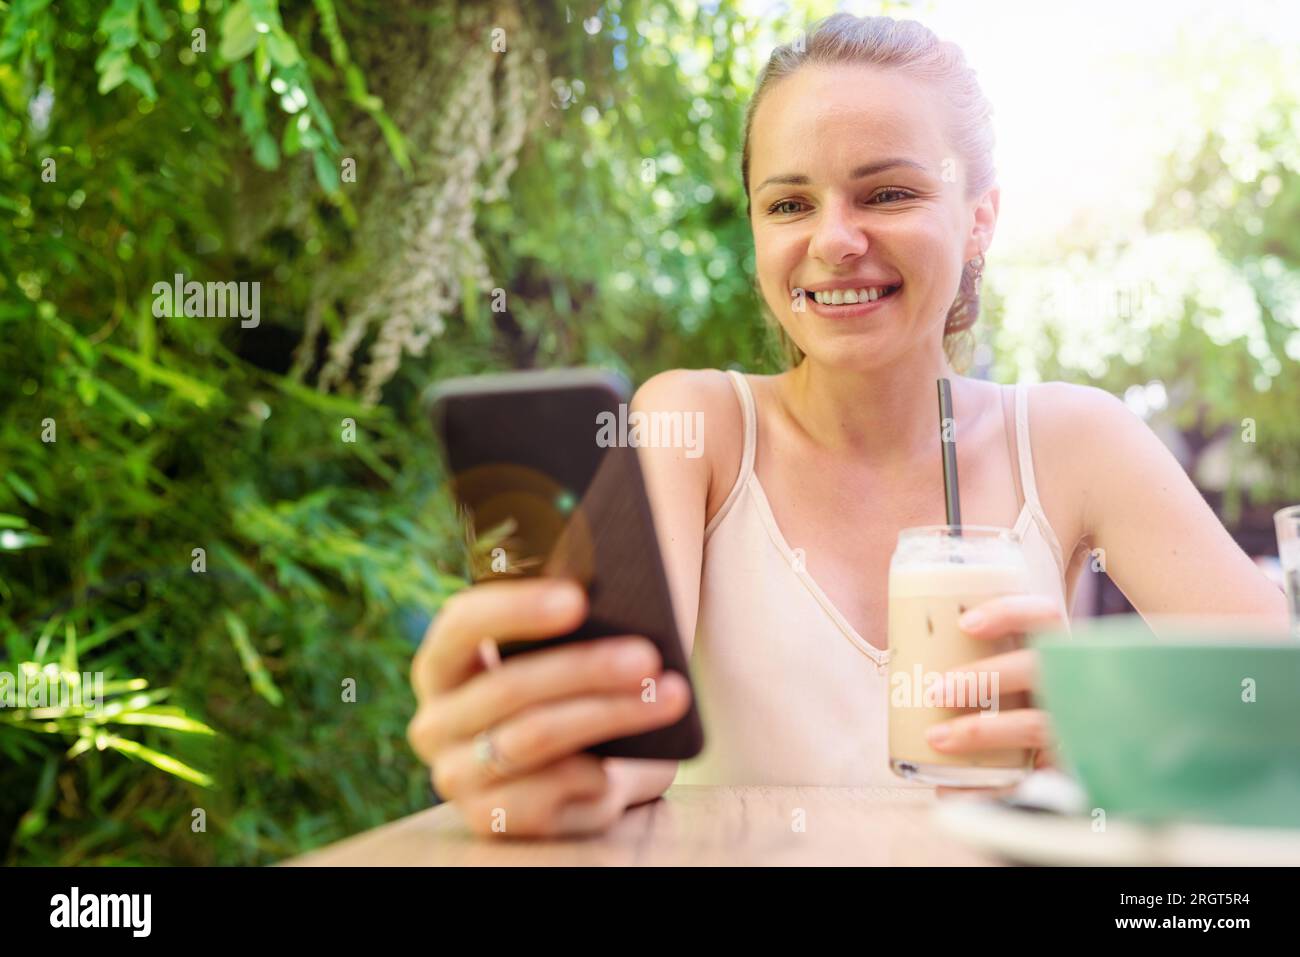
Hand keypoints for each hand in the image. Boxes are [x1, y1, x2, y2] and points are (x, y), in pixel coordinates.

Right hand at [406, 577, 691, 838]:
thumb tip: (619, 596)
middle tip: (647, 655)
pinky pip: (539, 795)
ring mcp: (456, 775)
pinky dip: (586, 776)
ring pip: (535, 737)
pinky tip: (618, 768)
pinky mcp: (488, 818)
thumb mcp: (563, 657)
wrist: (583, 776)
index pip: (462, 624)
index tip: (578, 599)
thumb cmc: (571, 696)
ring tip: (669, 696)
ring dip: (609, 714)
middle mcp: (436, 720)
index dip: (517, 608)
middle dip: (585, 668)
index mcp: (442, 663)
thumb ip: (570, 625)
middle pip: (508, 687)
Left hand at [924, 594, 1065, 773]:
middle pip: (1038, 668)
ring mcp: (1078, 729)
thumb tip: (902, 657)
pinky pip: (1030, 781)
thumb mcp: (1015, 678)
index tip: (963, 624)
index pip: (1043, 616)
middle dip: (983, 678)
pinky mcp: (1070, 771)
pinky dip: (986, 789)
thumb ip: (978, 662)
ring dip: (981, 731)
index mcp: (1057, 649)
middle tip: (935, 691)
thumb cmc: (1024, 707)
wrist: (1083, 767)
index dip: (1008, 613)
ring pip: (1035, 725)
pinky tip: (948, 790)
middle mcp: (1074, 683)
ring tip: (935, 738)